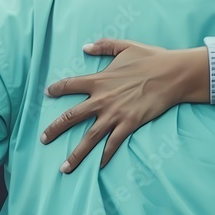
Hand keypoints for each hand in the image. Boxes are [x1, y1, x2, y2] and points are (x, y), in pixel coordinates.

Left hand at [41, 40, 208, 172]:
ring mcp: (114, 114)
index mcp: (99, 80)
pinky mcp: (129, 124)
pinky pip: (113, 144)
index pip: (70, 85)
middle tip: (43, 139)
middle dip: (55, 129)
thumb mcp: (125, 46)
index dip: (56, 89)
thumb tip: (85, 47)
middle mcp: (102, 99)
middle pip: (71, 116)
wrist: (171, 74)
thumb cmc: (151, 58)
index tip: (47, 93)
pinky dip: (104, 157)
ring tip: (63, 168)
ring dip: (75, 154)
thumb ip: (104, 46)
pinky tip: (97, 167)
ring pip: (89, 138)